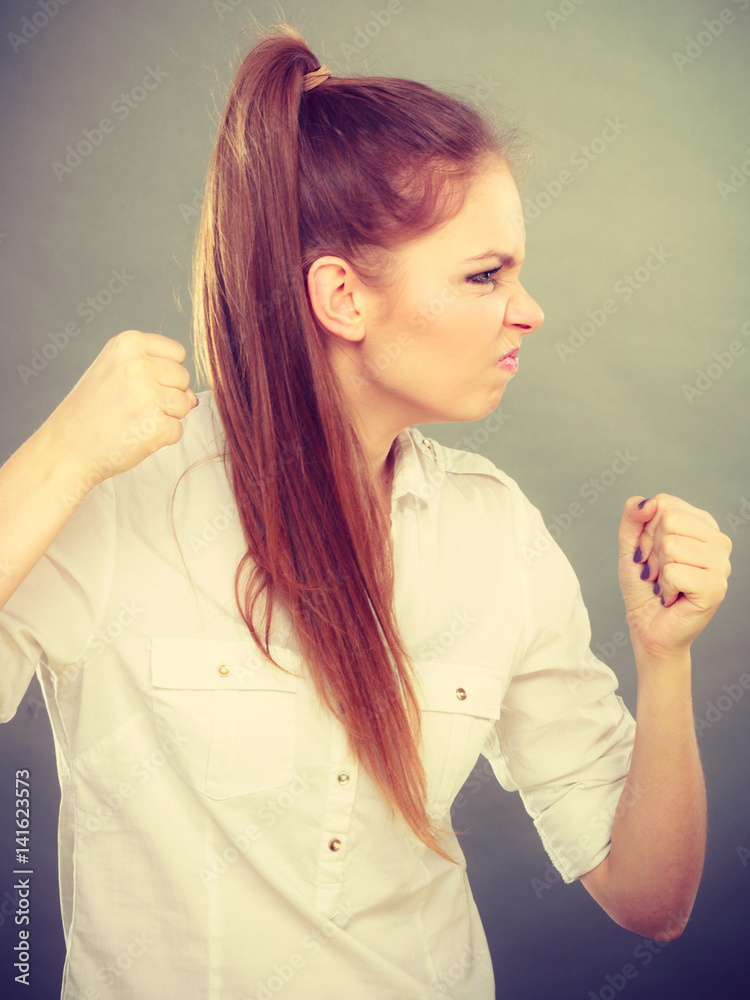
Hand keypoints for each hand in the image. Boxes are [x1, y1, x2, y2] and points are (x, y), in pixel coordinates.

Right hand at [39, 330, 198, 496]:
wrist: (66, 448)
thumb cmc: (90, 411)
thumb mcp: (113, 371)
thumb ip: (154, 372)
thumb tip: (192, 396)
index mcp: (128, 343)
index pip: (177, 353)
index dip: (164, 372)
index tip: (137, 384)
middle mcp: (139, 365)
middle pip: (183, 378)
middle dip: (167, 394)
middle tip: (133, 406)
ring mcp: (149, 396)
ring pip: (185, 404)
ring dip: (166, 416)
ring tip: (134, 420)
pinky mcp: (157, 426)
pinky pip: (178, 430)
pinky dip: (161, 438)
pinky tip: (134, 436)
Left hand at [618, 494, 731, 659]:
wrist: (648, 625)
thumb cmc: (644, 585)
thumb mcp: (631, 544)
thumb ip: (633, 516)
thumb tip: (649, 502)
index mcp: (702, 524)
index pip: (664, 503)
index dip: (646, 530)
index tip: (650, 552)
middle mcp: (718, 541)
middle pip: (668, 521)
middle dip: (651, 549)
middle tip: (658, 571)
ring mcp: (721, 564)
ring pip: (671, 545)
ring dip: (658, 570)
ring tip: (666, 584)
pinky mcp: (715, 588)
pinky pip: (674, 571)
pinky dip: (664, 587)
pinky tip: (673, 596)